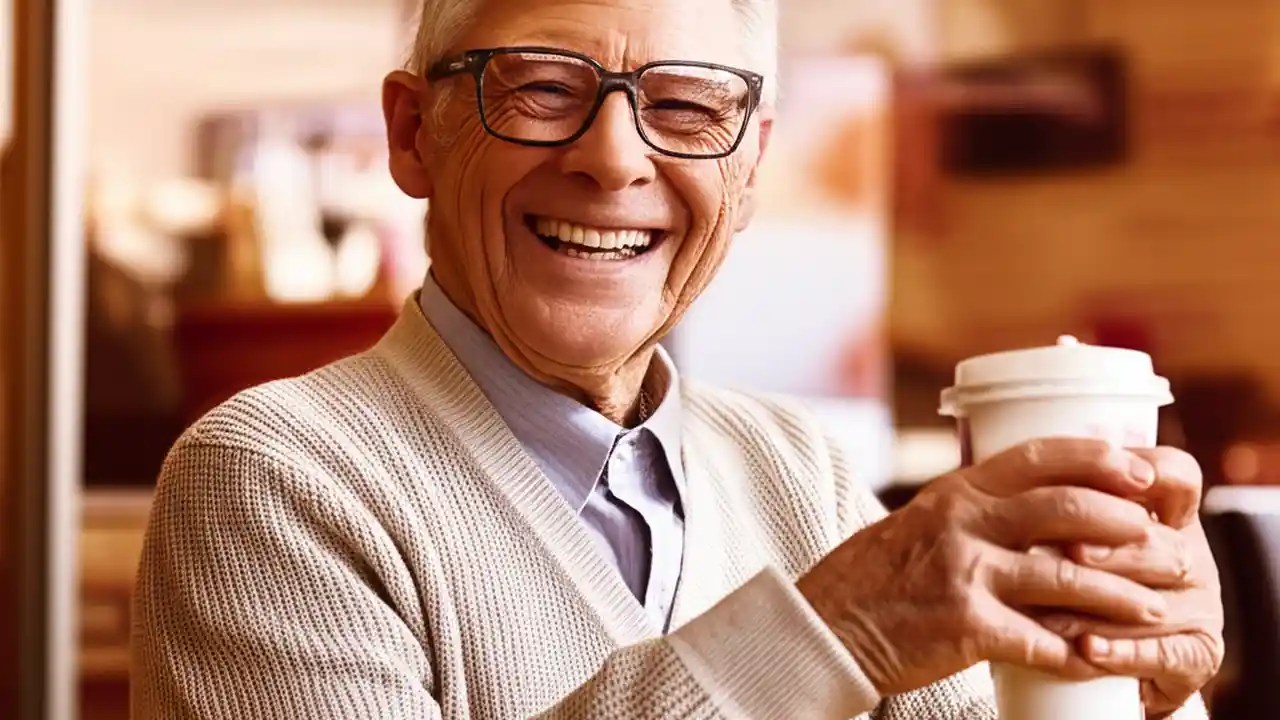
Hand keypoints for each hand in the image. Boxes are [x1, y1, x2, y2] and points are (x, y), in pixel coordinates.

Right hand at [798, 439, 1178, 695]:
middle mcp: (962, 525)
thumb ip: (969, 510)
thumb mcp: (918, 522)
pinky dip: (1075, 654)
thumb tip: (1028, 503)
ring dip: (1119, 595)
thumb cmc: (871, 576)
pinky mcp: (964, 628)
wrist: (825, 625)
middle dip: (1125, 522)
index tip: (1138, 469)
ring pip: (1065, 577)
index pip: (1037, 457)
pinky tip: (1097, 660)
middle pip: (1065, 509)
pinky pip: (1039, 642)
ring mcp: (964, 575)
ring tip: (1153, 606)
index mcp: (954, 492)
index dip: (1096, 458)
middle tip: (1159, 539)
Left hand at [1045, 448, 1223, 717]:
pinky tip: (1088, 649)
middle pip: (1164, 542)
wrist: (1081, 654)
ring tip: (1052, 609)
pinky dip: (1124, 652)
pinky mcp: (1197, 654)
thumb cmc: (1058, 575)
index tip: (1121, 480)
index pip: (1176, 475)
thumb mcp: (1056, 531)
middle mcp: (1188, 553)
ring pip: (1158, 602)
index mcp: (1163, 511)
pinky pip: (1167, 654)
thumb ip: (1050, 495)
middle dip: (1113, 548)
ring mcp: (1198, 605)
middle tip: (1072, 552)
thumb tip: (1012, 464)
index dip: (1152, 473)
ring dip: (1102, 605)